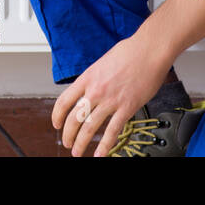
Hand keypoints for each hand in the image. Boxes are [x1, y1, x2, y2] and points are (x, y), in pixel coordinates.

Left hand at [51, 30, 173, 156]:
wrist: (148, 50)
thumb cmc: (129, 52)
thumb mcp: (102, 63)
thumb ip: (94, 78)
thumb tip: (90, 88)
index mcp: (87, 78)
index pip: (64, 101)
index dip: (57, 115)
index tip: (56, 124)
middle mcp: (95, 90)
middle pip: (73, 118)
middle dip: (68, 134)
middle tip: (68, 143)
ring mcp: (110, 100)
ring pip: (89, 128)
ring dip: (81, 143)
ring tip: (78, 152)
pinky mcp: (127, 107)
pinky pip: (113, 131)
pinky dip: (105, 146)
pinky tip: (100, 154)